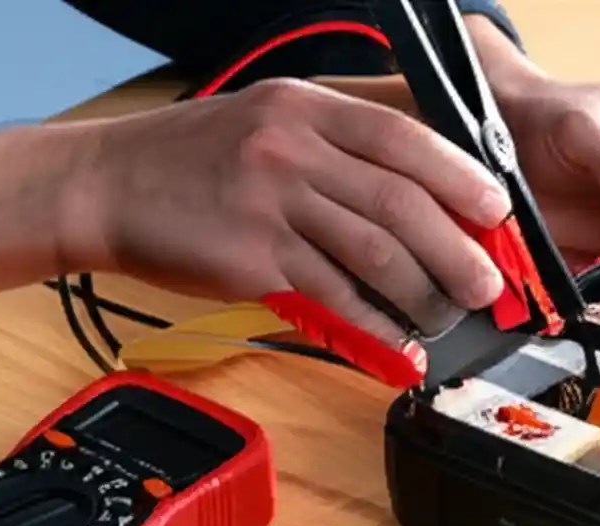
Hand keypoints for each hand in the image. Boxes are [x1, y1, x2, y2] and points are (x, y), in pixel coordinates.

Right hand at [65, 78, 511, 370]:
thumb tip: (411, 187)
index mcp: (305, 108)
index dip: (459, 177)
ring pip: (373, 254)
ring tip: (444, 316)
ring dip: (421, 293)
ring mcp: (271, 206)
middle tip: (486, 282)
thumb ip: (333, 143)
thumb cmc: (188, 159)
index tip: (494, 209)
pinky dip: (372, 326)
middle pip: (400, 202)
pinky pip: (331, 298)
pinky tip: (395, 344)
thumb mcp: (265, 120)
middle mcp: (292, 150)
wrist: (104, 185)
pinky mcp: (252, 262)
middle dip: (456, 249)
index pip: (403, 138)